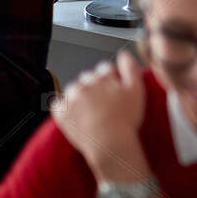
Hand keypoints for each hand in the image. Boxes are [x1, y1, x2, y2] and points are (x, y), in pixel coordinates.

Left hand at [53, 50, 148, 179]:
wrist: (110, 143)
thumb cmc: (125, 120)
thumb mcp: (137, 90)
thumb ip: (131, 68)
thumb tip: (124, 54)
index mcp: (103, 77)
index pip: (104, 68)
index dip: (111, 78)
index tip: (114, 89)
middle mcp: (84, 84)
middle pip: (88, 77)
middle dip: (95, 85)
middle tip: (104, 102)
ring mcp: (70, 98)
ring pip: (73, 89)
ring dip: (80, 96)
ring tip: (91, 111)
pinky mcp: (60, 113)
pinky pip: (59, 104)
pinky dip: (66, 107)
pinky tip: (78, 115)